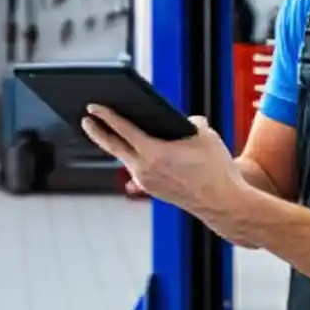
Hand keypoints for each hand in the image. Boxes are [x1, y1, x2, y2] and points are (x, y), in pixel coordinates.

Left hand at [81, 104, 256, 244]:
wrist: (223, 203)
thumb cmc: (216, 167)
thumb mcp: (205, 136)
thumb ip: (190, 122)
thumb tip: (183, 122)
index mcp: (154, 153)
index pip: (123, 129)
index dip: (106, 115)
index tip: (92, 106)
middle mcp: (144, 169)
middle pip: (113, 147)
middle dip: (97, 131)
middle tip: (85, 118)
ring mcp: (146, 182)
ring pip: (123, 158)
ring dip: (113, 144)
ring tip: (103, 131)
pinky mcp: (152, 190)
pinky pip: (135, 168)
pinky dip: (129, 156)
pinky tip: (130, 148)